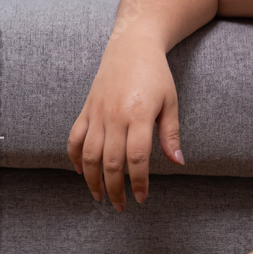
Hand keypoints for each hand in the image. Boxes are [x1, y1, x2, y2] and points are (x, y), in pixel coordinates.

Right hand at [67, 39, 183, 209]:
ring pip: (88, 155)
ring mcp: (96, 113)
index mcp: (139, 115)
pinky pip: (74, 139)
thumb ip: (171, 134)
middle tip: (120, 206)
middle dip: (115, 189)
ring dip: (92, 180)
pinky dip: (75, 158)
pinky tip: (82, 172)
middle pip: (111, 162)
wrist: (132, 47)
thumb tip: (178, 162)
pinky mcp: (86, 110)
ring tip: (100, 196)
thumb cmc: (156, 75)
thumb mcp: (171, 102)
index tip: (142, 198)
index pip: (136, 158)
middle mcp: (114, 116)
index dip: (138, 182)